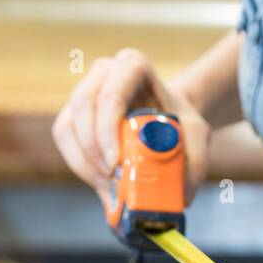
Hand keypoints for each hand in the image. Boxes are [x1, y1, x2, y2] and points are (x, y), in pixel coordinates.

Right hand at [51, 47, 211, 217]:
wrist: (171, 121)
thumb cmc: (182, 123)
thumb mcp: (198, 134)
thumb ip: (194, 161)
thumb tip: (178, 197)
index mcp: (132, 65)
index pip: (110, 92)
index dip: (106, 128)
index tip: (117, 162)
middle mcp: (104, 72)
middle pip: (83, 105)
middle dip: (93, 149)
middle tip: (112, 178)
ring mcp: (85, 91)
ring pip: (67, 125)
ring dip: (84, 161)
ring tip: (108, 184)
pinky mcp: (73, 114)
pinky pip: (64, 139)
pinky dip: (79, 164)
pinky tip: (101, 181)